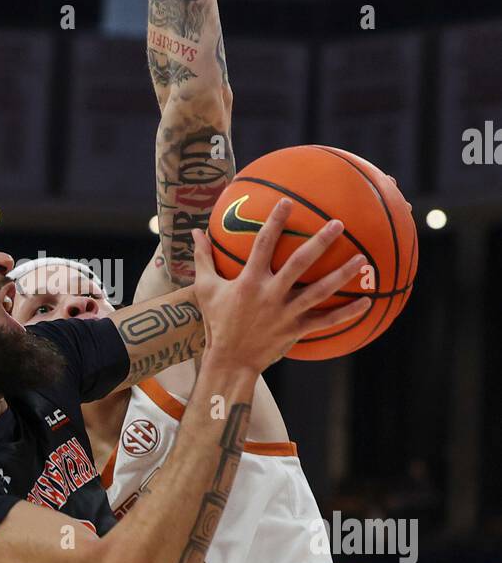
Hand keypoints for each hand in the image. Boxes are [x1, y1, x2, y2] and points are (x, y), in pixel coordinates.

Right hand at [191, 199, 372, 373]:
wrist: (229, 360)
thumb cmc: (217, 322)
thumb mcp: (206, 289)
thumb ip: (202, 258)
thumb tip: (195, 232)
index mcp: (249, 280)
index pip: (263, 244)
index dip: (274, 221)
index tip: (287, 202)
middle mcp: (270, 294)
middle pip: (299, 263)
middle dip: (320, 242)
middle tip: (338, 224)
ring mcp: (286, 313)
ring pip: (319, 291)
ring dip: (342, 275)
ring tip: (361, 259)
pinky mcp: (296, 329)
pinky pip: (326, 321)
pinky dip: (347, 313)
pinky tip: (367, 302)